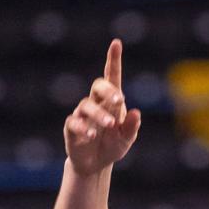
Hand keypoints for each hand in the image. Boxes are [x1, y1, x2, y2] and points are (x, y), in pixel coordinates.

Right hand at [64, 39, 141, 175]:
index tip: (116, 44)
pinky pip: (74, 122)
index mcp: (111, 101)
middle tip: (120, 100)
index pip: (112, 77)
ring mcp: (82, 115)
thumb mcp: (127, 138)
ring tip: (110, 125)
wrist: (96, 164)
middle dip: (108, 89)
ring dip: (99, 114)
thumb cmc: (113, 145)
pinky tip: (91, 134)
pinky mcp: (72, 128)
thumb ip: (132, 127)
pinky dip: (82, 127)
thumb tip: (137, 113)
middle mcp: (96, 103)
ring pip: (87, 105)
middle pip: (98, 86)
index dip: (113, 60)